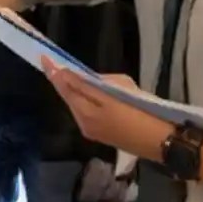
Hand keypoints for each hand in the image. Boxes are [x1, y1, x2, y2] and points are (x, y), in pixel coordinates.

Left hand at [41, 56, 172, 160]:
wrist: (158, 142)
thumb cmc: (143, 111)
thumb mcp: (123, 88)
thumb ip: (98, 82)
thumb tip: (80, 77)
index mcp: (89, 109)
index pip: (66, 86)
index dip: (55, 72)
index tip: (44, 59)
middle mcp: (83, 121)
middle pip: (67, 97)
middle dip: (60, 81)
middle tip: (52, 64)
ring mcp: (89, 130)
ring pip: (73, 105)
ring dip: (69, 91)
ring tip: (66, 76)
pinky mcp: (95, 135)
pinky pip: (81, 113)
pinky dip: (79, 101)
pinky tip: (80, 93)